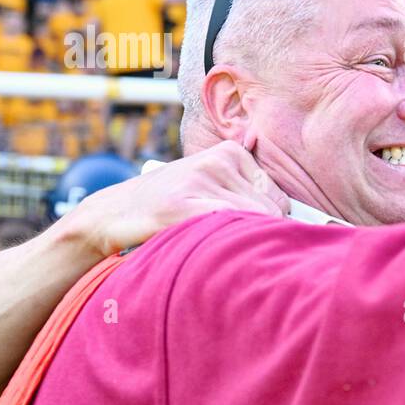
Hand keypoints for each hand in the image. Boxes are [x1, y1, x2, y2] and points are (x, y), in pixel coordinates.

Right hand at [60, 141, 289, 257]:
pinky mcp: (184, 204)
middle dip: (257, 236)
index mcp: (230, 154)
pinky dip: (229, 247)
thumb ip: (244, 188)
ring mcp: (201, 180)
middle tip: (229, 248)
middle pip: (272, 212)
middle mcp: (219, 161)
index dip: (271, 226)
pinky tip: (209, 250)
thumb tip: (293, 206)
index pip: (279, 198)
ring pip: (255, 223)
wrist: (110, 216)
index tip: (261, 241)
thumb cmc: (167, 209)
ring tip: (210, 247)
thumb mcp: (207, 185)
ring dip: (241, 245)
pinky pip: (231, 228)